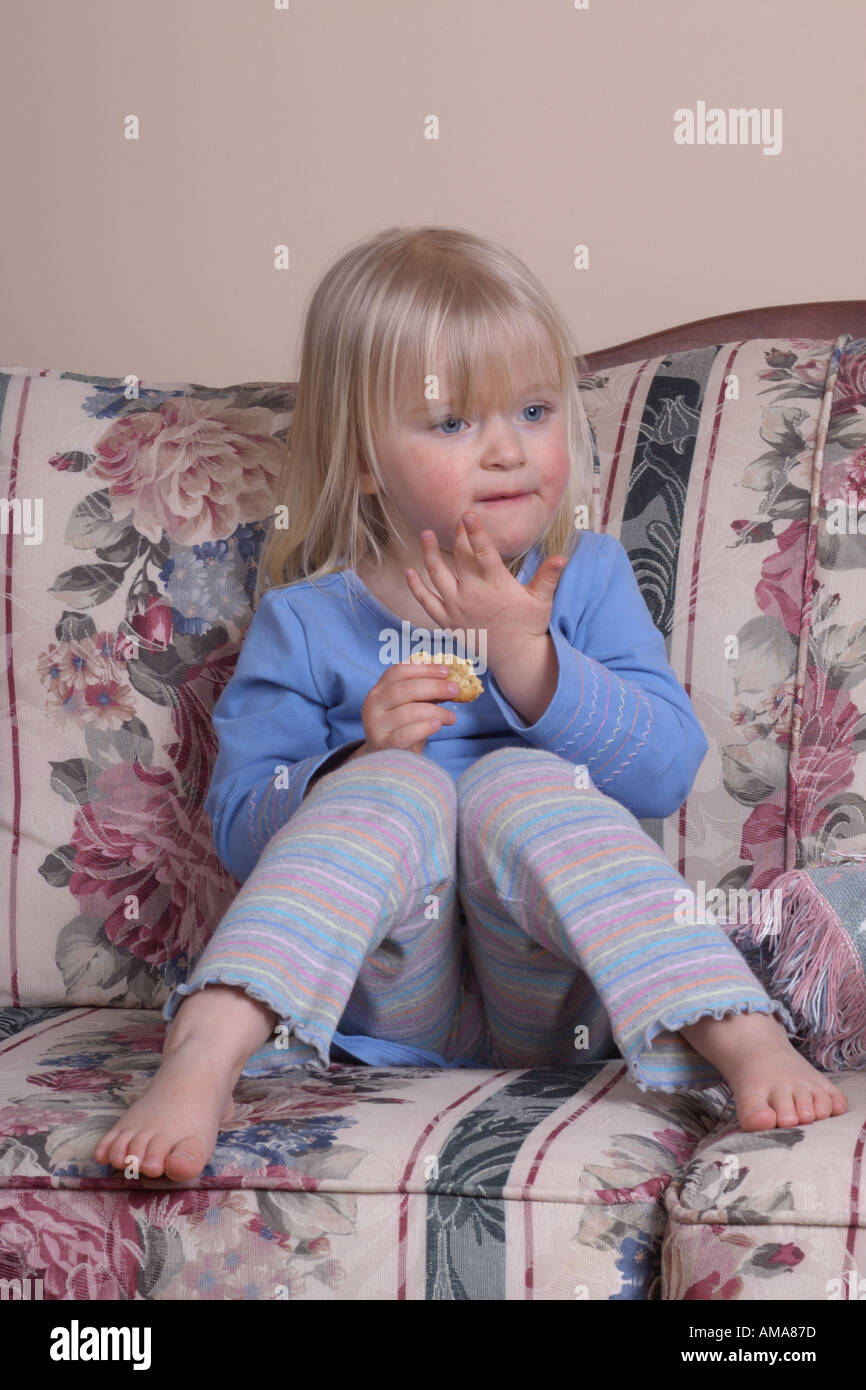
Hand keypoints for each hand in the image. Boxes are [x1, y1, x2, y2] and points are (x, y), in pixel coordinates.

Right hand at [359, 661, 459, 753]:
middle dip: (434, 687)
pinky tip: (438, 725)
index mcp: (379, 690)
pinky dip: (425, 727)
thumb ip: (425, 693)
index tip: (446, 670)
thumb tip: (450, 681)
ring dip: (437, 711)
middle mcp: (373, 704)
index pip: (399, 671)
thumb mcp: (410, 706)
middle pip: (405, 689)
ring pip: (410, 711)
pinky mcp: (383, 745)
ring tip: (451, 717)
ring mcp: (376, 725)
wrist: (386, 760)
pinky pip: (406, 734)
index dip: (424, 668)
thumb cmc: (402, 728)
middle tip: (454, 689)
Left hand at [405, 512, 566, 651]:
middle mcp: (472, 594)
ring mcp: (456, 608)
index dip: (475, 532)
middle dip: (456, 537)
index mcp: (496, 585)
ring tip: (425, 535)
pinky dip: (416, 588)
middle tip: (455, 521)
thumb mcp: (541, 600)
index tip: (467, 515)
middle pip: (459, 558)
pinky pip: (426, 602)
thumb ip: (548, 576)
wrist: (514, 658)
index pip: (482, 552)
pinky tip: (409, 572)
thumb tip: (563, 557)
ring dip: (429, 554)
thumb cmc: (529, 626)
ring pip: (437, 575)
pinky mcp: (447, 621)